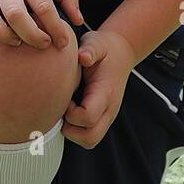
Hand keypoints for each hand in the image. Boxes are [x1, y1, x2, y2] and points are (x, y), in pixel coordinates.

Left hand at [62, 29, 135, 149]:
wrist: (121, 53)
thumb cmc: (104, 49)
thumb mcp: (97, 42)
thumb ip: (91, 49)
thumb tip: (83, 57)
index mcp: (105, 93)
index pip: (88, 117)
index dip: (70, 112)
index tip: (64, 96)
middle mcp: (109, 110)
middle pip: (89, 138)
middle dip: (70, 129)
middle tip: (62, 108)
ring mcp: (107, 117)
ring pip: (89, 141)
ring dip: (72, 131)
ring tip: (65, 109)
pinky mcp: (102, 119)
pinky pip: (88, 136)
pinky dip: (75, 130)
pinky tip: (68, 110)